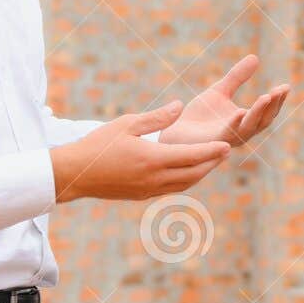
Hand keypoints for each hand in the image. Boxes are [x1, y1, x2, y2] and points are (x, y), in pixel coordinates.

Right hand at [51, 101, 230, 202]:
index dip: (212, 151)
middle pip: (193, 173)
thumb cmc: (98, 144)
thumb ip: (157, 118)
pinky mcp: (142, 196)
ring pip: (184, 184)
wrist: (75, 174)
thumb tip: (180, 106)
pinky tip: (187, 171)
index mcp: (153, 158)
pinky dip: (184, 180)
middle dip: (211, 163)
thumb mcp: (127, 124)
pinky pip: (171, 189)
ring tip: (211, 162)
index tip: (228, 146)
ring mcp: (149, 190)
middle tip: (225, 152)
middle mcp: (155, 178)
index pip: (191, 155)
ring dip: (200, 173)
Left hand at [158, 54, 289, 147]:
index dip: (278, 100)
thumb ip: (237, 77)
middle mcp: (241, 132)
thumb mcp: (221, 90)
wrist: (175, 131)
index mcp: (246, 121)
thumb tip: (255, 57)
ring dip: (259, 112)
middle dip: (274, 105)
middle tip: (281, 89)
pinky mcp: (214, 142)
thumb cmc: (199, 115)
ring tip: (267, 96)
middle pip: (264, 120)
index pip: (267, 111)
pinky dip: (235, 123)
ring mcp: (229, 139)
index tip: (286, 86)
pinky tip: (240, 111)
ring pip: (250, 127)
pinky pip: (228, 133)